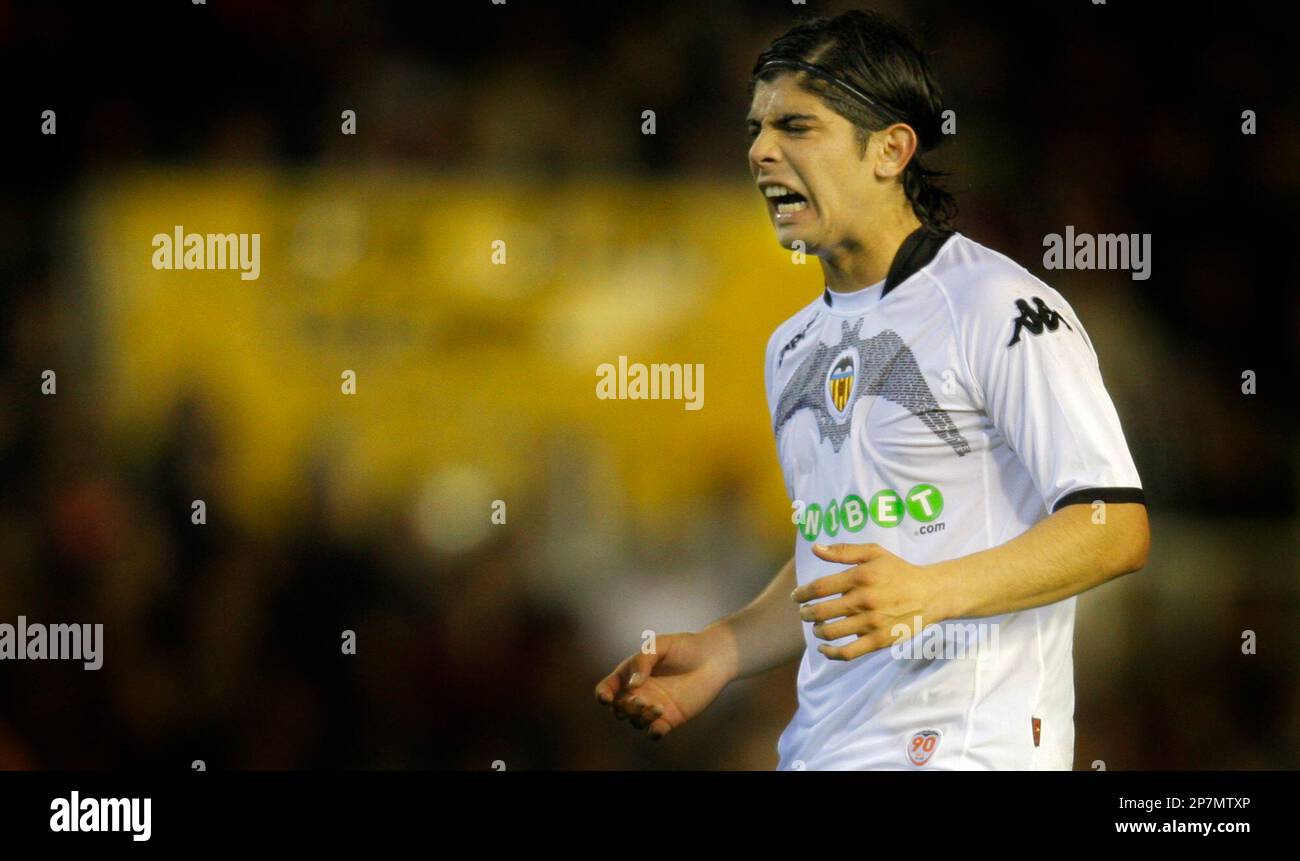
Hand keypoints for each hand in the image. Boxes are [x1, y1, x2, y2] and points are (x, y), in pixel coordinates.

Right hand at [594, 630, 733, 740]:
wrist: (713, 658)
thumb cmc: (684, 647)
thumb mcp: (659, 645)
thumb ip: (642, 661)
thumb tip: (632, 685)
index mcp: (630, 674)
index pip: (607, 688)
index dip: (602, 695)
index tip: (607, 698)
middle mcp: (639, 692)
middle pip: (618, 709)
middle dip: (623, 708)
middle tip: (641, 699)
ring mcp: (654, 706)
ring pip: (635, 721)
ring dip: (639, 718)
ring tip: (657, 706)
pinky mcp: (671, 718)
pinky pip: (654, 732)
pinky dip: (653, 732)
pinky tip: (659, 726)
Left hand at [791, 542, 950, 660]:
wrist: (930, 594)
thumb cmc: (898, 571)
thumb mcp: (874, 553)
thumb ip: (843, 551)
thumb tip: (814, 548)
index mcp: (860, 577)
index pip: (819, 587)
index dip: (802, 593)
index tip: (796, 597)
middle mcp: (864, 600)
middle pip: (821, 612)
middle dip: (806, 613)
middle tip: (804, 613)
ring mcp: (871, 622)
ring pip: (831, 632)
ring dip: (817, 630)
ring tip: (817, 627)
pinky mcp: (879, 641)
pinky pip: (848, 652)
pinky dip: (831, 653)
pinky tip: (824, 648)